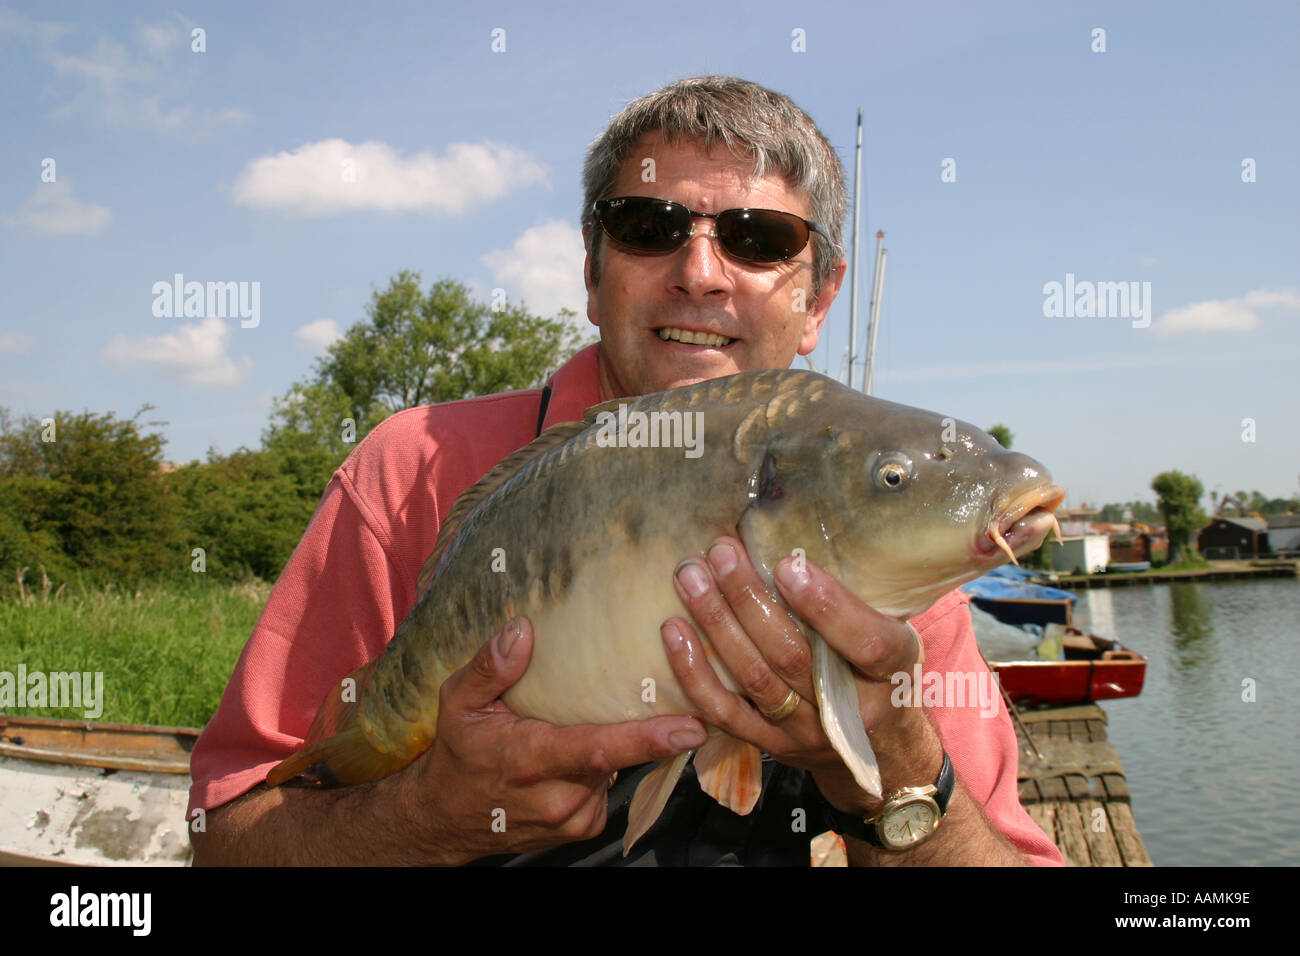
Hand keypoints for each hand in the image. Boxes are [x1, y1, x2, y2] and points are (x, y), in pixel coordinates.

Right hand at [396, 617, 707, 862]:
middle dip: (640, 722)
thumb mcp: (457, 702)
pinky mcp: (584, 827)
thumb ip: (489, 668)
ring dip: (612, 741)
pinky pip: (607, 784)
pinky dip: (601, 764)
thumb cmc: (458, 753)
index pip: (598, 748)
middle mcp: (558, 796)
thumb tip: (522, 629)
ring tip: (585, 719)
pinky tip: (575, 751)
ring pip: (616, 767)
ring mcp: (574, 818)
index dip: (647, 738)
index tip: (690, 726)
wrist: (446, 819)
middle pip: (619, 752)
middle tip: (657, 690)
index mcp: (530, 760)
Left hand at [661, 537, 941, 816]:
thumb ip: (857, 597)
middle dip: (750, 600)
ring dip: (716, 623)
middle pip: (793, 657)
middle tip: (722, 553)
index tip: (788, 564)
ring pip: (753, 679)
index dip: (826, 607)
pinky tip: (673, 631)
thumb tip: (797, 533)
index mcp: (892, 673)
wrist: (882, 747)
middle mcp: (849, 712)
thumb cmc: (881, 668)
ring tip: (691, 577)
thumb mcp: (895, 629)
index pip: (864, 645)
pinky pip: (723, 712)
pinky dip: (694, 672)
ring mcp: (805, 733)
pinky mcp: (769, 745)